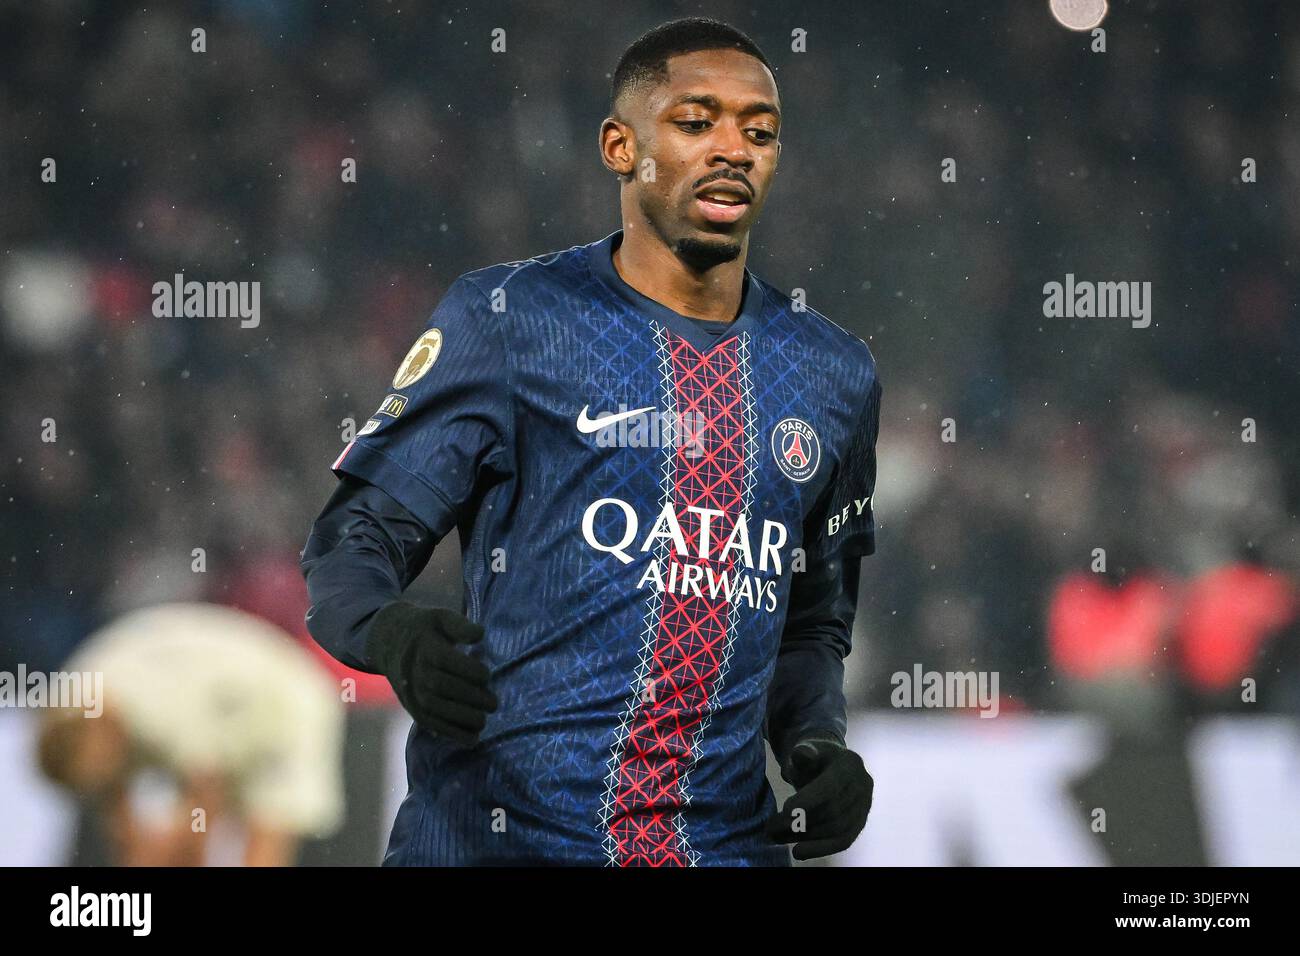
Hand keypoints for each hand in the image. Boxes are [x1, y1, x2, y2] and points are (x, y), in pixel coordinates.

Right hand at [366, 602, 497, 745]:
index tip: (487, 675)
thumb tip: (480, 634)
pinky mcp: (412, 707)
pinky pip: (430, 723)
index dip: (470, 670)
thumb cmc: (425, 629)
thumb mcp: (440, 617)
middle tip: (493, 703)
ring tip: (484, 720)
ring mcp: (411, 691)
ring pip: (435, 708)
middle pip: (441, 686)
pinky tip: (472, 738)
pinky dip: (451, 733)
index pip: (446, 660)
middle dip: (471, 697)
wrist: (390, 643)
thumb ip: (460, 624)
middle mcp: (414, 670)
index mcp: (423, 646)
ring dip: (462, 718)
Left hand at [765, 735, 872, 859]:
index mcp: (850, 764)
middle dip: (801, 822)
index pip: (830, 787)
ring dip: (806, 837)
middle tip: (771, 828)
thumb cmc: (812, 758)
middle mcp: (863, 785)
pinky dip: (820, 849)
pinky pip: (843, 841)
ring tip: (777, 837)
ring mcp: (864, 805)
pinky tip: (798, 852)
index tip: (783, 810)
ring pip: (837, 829)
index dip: (807, 801)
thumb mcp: (805, 748)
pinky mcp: (860, 822)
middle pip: (832, 811)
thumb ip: (803, 752)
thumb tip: (802, 754)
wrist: (828, 765)